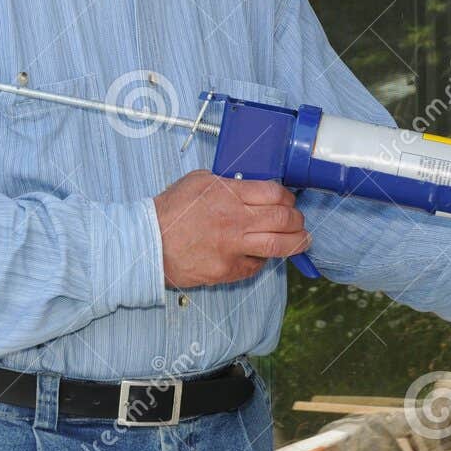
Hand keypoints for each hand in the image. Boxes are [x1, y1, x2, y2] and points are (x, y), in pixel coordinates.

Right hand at [152, 169, 310, 288]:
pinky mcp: (228, 270)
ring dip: (296, 243)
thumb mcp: (199, 181)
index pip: (275, 193)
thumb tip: (251, 188)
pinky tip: (264, 254)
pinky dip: (264, 259)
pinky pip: (256, 265)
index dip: (288, 198)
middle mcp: (235, 221)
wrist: (148, 243)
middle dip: (298, 220)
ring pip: (279, 246)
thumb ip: (229, 184)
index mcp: (229, 194)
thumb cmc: (170, 210)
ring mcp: (233, 248)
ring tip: (303, 241)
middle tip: (299, 222)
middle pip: (284, 219)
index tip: (289, 201)